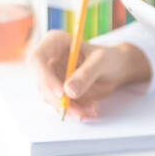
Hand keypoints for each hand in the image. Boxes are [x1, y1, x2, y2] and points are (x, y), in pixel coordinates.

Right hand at [26, 30, 150, 120]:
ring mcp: (52, 78)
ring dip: (70, 108)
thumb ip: (86, 74)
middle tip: (78, 112)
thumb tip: (68, 91)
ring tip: (93, 108)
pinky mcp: (58, 92)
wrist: (117, 69)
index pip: (37, 59)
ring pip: (51, 99)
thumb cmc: (109, 58)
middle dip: (59, 101)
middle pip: (42, 84)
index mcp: (55, 43)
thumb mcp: (101, 62)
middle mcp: (49, 61)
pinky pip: (61, 105)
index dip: (45, 77)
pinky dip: (75, 111)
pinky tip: (92, 109)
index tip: (62, 93)